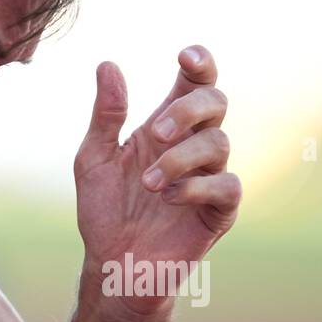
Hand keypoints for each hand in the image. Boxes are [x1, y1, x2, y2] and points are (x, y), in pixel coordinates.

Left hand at [72, 46, 241, 316]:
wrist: (111, 264)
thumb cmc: (104, 209)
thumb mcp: (94, 158)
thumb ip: (105, 115)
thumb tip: (107, 64)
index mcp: (164, 127)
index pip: (194, 82)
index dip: (199, 63)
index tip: (184, 57)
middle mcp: (192, 146)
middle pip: (216, 102)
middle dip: (189, 109)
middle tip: (156, 132)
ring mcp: (209, 178)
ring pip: (219, 144)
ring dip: (180, 158)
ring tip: (148, 183)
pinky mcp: (219, 212)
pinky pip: (227, 187)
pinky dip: (196, 188)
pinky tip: (168, 198)